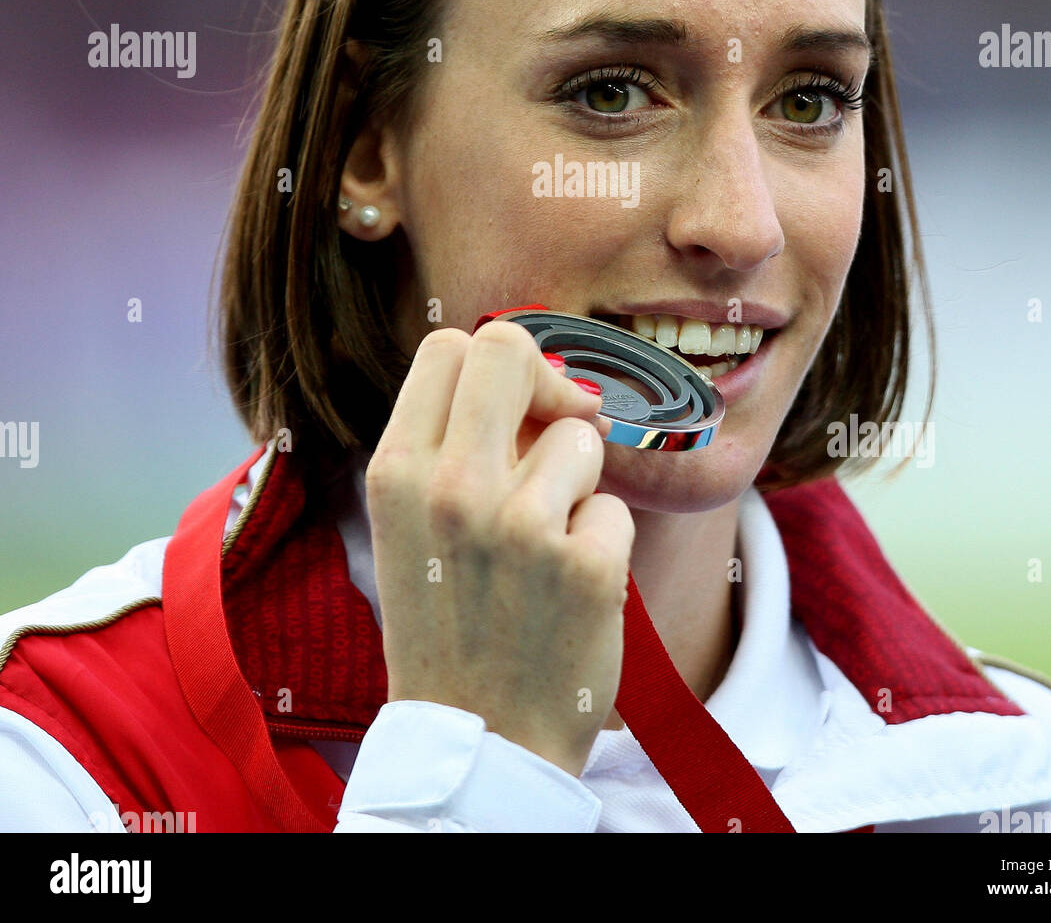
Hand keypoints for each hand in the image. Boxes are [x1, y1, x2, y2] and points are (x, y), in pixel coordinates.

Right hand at [366, 320, 635, 777]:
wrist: (479, 742)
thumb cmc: (449, 619)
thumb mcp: (413, 525)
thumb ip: (454, 446)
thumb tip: (538, 382)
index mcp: (396, 473)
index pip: (447, 347)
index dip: (493, 366)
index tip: (518, 408)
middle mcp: (450, 488)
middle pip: (510, 349)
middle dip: (547, 381)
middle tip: (561, 425)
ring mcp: (519, 526)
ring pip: (581, 434)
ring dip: (579, 482)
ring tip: (550, 543)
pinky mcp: (587, 565)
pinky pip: (616, 506)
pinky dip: (604, 542)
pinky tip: (572, 589)